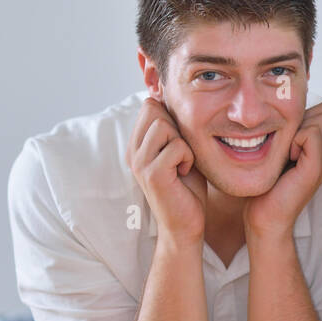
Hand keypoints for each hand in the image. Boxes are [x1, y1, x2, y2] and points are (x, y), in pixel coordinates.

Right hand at [126, 96, 207, 241]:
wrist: (186, 224)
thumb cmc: (188, 187)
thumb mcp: (182, 150)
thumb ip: (175, 128)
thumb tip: (173, 97)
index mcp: (137, 144)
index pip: (150, 105)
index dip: (171, 114)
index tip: (181, 138)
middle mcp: (132, 150)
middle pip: (154, 109)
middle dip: (177, 126)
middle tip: (182, 153)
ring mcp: (139, 162)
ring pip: (164, 125)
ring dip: (183, 142)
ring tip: (183, 162)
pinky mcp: (151, 173)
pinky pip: (176, 146)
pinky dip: (188, 157)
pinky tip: (184, 173)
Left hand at [243, 101, 321, 238]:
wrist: (265, 217)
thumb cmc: (267, 184)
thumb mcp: (280, 149)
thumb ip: (291, 130)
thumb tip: (289, 107)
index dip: (305, 115)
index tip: (287, 137)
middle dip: (303, 119)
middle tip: (287, 144)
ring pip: (321, 117)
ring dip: (298, 129)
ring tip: (287, 152)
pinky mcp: (317, 166)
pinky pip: (312, 133)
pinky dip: (295, 139)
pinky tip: (287, 157)